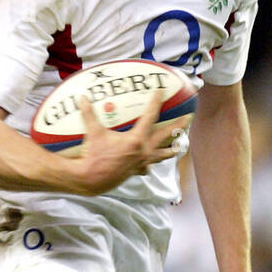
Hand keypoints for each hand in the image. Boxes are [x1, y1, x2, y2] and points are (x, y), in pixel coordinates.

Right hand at [62, 89, 180, 194]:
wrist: (91, 179)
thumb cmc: (93, 155)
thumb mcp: (93, 132)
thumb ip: (89, 114)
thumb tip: (82, 98)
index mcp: (137, 140)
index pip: (150, 116)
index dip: (156, 102)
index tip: (161, 91)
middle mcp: (144, 151)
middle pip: (166, 136)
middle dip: (178, 125)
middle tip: (189, 117)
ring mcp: (142, 163)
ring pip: (163, 155)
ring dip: (172, 148)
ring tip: (181, 144)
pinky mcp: (136, 171)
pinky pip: (148, 167)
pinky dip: (151, 163)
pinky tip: (150, 164)